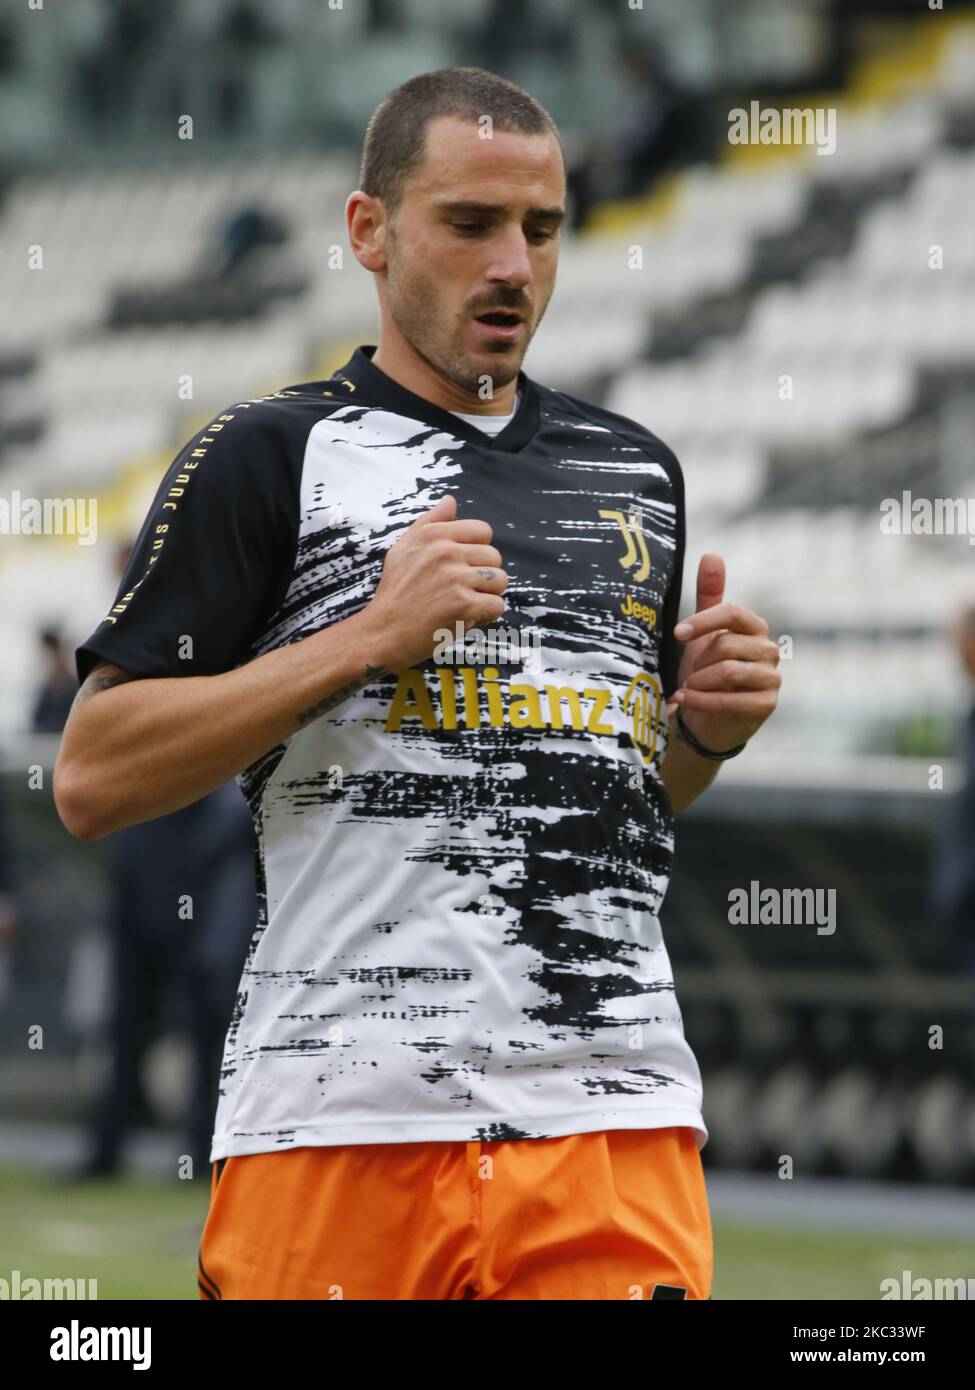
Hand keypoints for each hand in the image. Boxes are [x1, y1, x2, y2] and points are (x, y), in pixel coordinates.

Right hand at [359, 494, 508, 670]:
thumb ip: (429, 523)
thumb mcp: (403, 549)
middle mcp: (445, 552)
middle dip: (483, 576)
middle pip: (494, 556)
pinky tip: (465, 618)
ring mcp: (455, 578)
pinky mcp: (464, 605)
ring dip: (487, 595)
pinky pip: (497, 605)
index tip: (462, 567)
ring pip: (500, 580)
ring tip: (464, 603)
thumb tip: (450, 501)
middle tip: (460, 590)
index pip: (482, 531)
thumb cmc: (395, 592)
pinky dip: (485, 616)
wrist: (383, 632)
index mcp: (433, 535)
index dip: (477, 550)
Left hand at [668, 553, 780, 752]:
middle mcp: (768, 650)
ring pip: (730, 672)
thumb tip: (712, 554)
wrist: (706, 719)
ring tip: (686, 687)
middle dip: (699, 660)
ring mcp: (772, 678)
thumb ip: (709, 596)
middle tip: (688, 673)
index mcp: (755, 627)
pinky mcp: (767, 705)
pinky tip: (683, 699)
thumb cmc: (705, 671)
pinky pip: (732, 700)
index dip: (702, 621)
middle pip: (727, 645)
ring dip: (699, 681)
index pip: (731, 613)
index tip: (677, 633)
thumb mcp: (702, 634)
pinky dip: (702, 700)